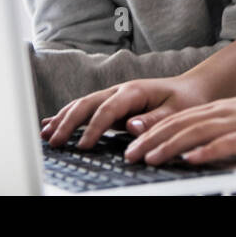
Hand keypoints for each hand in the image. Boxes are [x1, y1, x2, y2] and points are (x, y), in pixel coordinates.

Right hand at [40, 72, 208, 149]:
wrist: (190, 89)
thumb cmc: (185, 100)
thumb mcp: (176, 111)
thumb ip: (154, 119)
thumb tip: (129, 127)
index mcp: (134, 91)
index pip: (107, 110)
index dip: (94, 128)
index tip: (82, 146)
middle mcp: (120, 90)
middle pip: (87, 104)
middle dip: (68, 122)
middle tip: (53, 142)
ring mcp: (113, 96)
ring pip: (82, 105)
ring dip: (62, 118)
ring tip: (45, 134)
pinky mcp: (111, 104)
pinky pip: (86, 110)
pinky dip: (67, 116)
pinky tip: (51, 124)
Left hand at [122, 86, 235, 165]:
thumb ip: (227, 128)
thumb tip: (203, 144)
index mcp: (225, 108)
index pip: (182, 118)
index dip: (155, 130)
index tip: (133, 142)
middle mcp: (229, 112)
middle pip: (183, 124)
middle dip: (153, 139)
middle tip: (130, 153)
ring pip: (199, 132)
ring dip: (171, 146)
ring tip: (150, 158)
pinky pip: (228, 143)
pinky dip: (207, 151)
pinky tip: (192, 159)